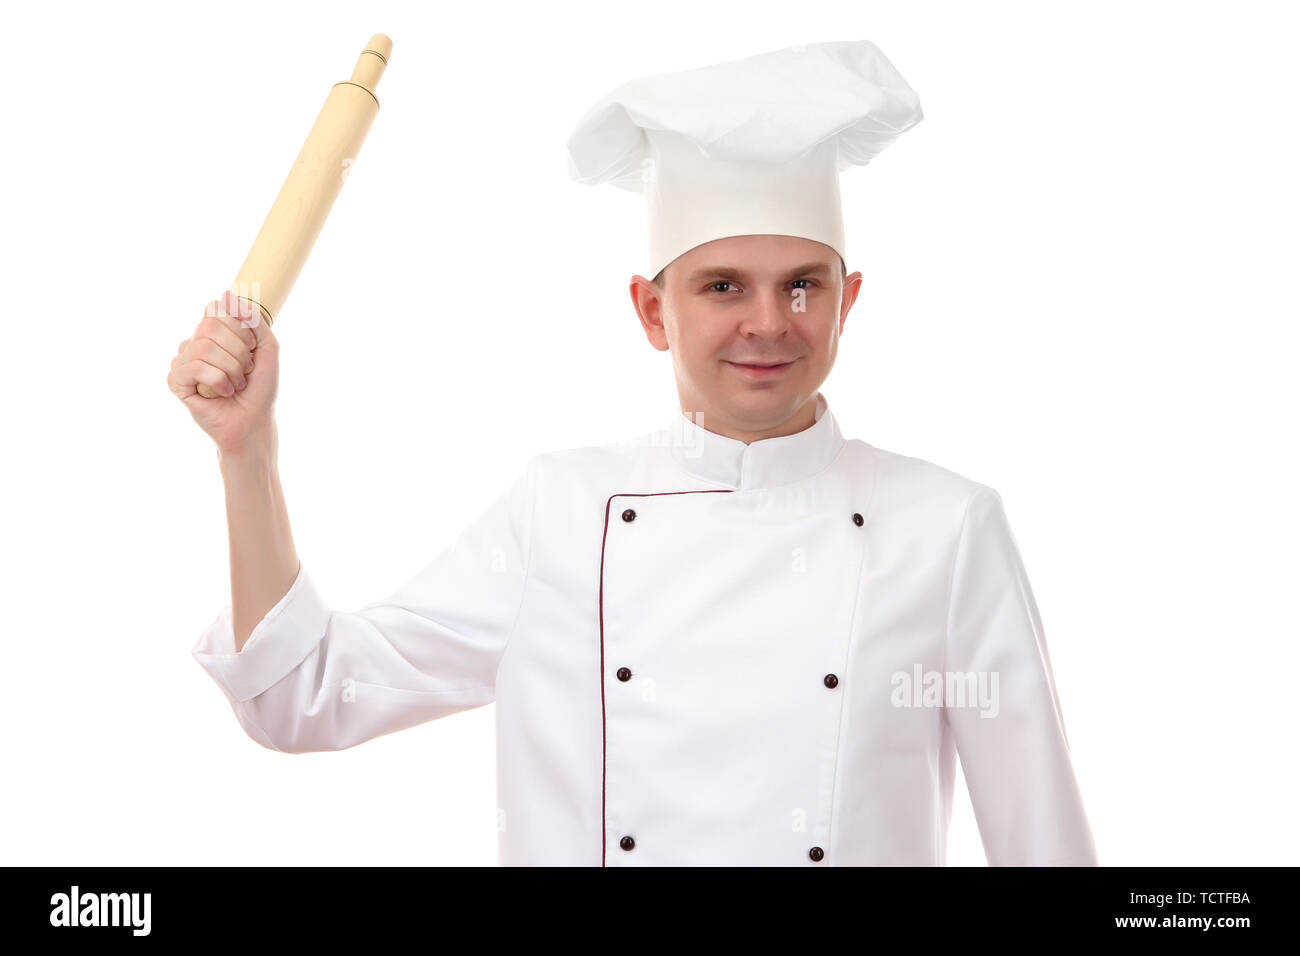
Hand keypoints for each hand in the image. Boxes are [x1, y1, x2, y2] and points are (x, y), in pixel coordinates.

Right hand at [168, 291, 278, 454]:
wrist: (254, 421)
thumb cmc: (260, 387)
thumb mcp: (266, 347)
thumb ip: (252, 319)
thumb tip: (225, 293)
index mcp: (213, 332)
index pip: (216, 309)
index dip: (240, 329)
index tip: (252, 350)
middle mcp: (195, 342)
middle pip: (210, 326)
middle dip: (238, 351)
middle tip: (245, 371)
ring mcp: (183, 361)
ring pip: (204, 347)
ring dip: (231, 369)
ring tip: (236, 384)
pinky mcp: (176, 381)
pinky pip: (195, 367)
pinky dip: (218, 381)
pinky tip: (223, 393)